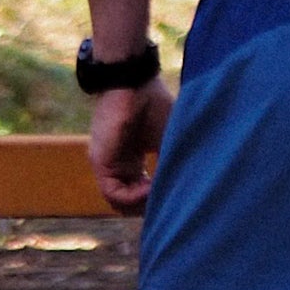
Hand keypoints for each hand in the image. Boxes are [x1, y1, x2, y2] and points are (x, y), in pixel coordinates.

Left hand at [90, 76, 172, 213]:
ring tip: (160, 193)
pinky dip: (133, 197)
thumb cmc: (153, 103)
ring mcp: (108, 165)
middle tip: (168, 201)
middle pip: (130, 202)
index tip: (175, 197)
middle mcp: (119, 166)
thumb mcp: (169, 138)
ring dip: (142, 204)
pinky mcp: (101, 162)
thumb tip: (187, 188)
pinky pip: (113, 194)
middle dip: (150, 206)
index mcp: (133, 160)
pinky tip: (150, 188)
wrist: (133, 82)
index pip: (141, 192)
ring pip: (120, 203)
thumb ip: (171, 163)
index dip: (158, 199)